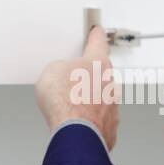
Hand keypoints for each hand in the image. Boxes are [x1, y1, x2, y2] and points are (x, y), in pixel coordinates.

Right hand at [35, 26, 118, 149]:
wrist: (75, 133)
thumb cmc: (67, 104)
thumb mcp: (51, 72)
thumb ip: (60, 68)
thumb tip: (59, 73)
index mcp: (97, 63)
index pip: (98, 42)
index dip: (96, 35)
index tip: (97, 31)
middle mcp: (110, 82)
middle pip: (100, 72)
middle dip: (87, 75)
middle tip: (70, 81)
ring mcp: (112, 105)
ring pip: (101, 96)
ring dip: (88, 99)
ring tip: (69, 106)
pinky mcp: (110, 125)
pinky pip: (99, 117)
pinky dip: (89, 119)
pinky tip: (76, 121)